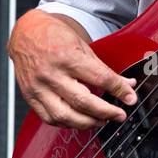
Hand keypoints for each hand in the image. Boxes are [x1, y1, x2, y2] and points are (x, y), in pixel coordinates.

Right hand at [8, 10, 137, 129]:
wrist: (26, 34)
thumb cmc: (55, 37)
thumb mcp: (84, 46)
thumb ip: (104, 69)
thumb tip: (127, 84)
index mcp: (68, 57)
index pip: (100, 78)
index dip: (119, 90)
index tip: (131, 98)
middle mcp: (51, 74)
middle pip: (82, 101)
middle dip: (106, 112)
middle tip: (119, 115)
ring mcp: (38, 87)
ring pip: (64, 115)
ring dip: (87, 123)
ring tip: (101, 121)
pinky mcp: (30, 97)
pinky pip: (49, 118)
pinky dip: (67, 124)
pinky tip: (80, 121)